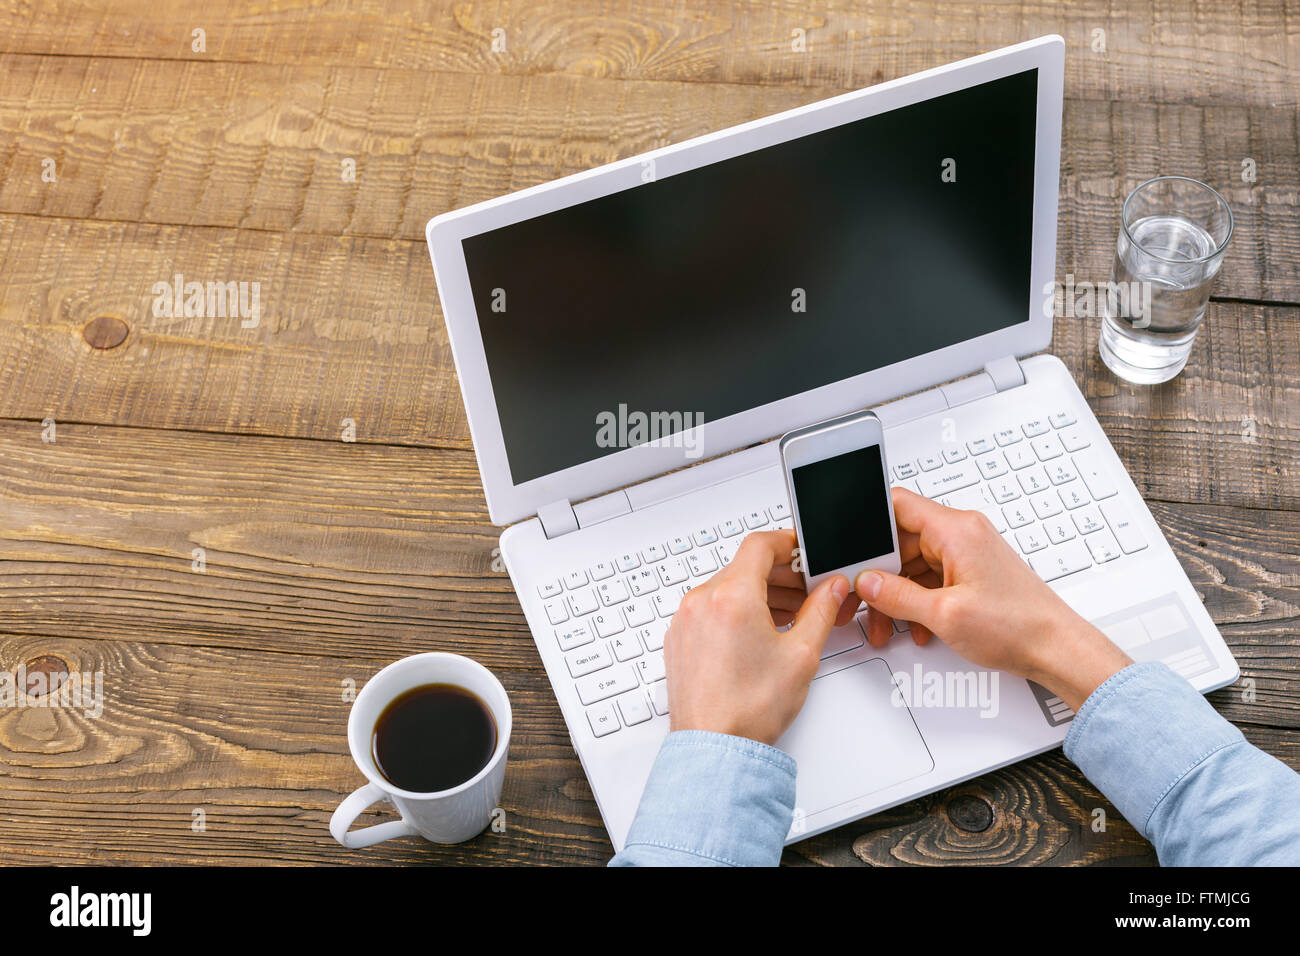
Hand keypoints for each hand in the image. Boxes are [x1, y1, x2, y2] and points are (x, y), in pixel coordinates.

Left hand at [665, 529, 859, 745]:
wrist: (715, 749)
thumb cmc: (748, 710)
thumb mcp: (801, 655)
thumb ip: (821, 611)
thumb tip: (832, 589)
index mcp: (732, 597)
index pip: (760, 545)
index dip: (788, 544)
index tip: (803, 552)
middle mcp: (701, 602)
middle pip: (744, 566)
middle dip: (780, 574)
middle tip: (808, 590)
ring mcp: (685, 620)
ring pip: (726, 588)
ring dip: (759, 593)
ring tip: (790, 615)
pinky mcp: (679, 638)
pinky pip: (710, 608)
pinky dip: (735, 610)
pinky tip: (758, 632)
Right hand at [856, 487, 1131, 711]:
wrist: (1056, 649)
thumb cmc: (1018, 626)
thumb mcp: (944, 615)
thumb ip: (898, 595)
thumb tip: (868, 582)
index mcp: (956, 530)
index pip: (896, 504)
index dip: (866, 524)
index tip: (849, 549)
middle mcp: (963, 534)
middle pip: (900, 540)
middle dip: (879, 573)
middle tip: (862, 597)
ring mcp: (968, 553)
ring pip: (913, 563)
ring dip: (897, 593)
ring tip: (887, 622)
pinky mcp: (972, 572)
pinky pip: (931, 577)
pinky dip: (917, 599)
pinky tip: (915, 625)